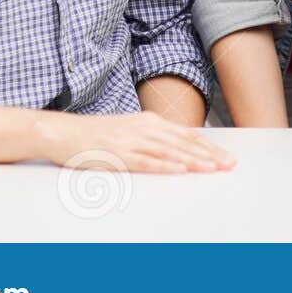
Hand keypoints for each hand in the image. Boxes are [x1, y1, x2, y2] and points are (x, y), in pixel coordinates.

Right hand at [38, 110, 237, 173]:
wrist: (62, 132)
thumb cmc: (96, 134)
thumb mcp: (129, 129)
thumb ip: (152, 137)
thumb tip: (177, 149)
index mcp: (150, 121)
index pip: (187, 134)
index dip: (209, 146)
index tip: (226, 156)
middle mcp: (144, 128)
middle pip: (183, 142)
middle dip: (209, 154)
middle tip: (229, 165)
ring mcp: (131, 141)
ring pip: (169, 152)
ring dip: (193, 161)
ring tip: (212, 169)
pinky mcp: (117, 155)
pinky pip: (146, 162)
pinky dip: (165, 166)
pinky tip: (180, 171)